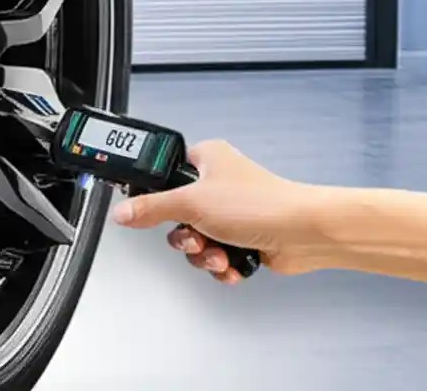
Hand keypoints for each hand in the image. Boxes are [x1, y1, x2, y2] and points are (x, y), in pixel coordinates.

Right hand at [110, 140, 323, 284]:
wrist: (304, 234)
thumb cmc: (262, 204)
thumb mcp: (191, 203)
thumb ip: (151, 208)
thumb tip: (122, 211)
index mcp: (207, 160)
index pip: (166, 174)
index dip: (157, 196)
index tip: (152, 211)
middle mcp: (219, 184)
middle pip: (177, 216)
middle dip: (185, 236)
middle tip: (196, 235)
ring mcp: (232, 214)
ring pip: (196, 240)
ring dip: (203, 254)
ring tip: (218, 252)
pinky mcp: (243, 239)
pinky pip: (216, 256)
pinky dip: (220, 265)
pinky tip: (230, 263)